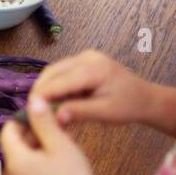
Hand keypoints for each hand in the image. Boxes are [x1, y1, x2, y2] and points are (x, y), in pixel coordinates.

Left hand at [0, 96, 98, 174]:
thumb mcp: (59, 143)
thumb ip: (43, 121)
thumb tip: (33, 100)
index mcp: (14, 161)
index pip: (8, 131)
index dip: (23, 118)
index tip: (43, 113)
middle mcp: (10, 174)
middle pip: (15, 143)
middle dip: (34, 131)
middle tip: (57, 124)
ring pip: (24, 154)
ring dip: (39, 142)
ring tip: (62, 138)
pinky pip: (29, 167)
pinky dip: (40, 157)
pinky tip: (60, 154)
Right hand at [28, 50, 154, 125]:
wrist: (146, 98)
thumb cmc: (128, 107)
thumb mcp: (105, 113)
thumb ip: (79, 112)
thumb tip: (53, 117)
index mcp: (93, 69)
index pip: (58, 81)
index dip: (41, 96)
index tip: (29, 113)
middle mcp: (86, 57)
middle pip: (52, 72)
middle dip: (40, 92)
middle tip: (33, 113)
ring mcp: (85, 57)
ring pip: (54, 71)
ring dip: (46, 89)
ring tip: (44, 109)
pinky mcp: (84, 61)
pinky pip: (62, 73)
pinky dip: (56, 87)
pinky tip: (56, 102)